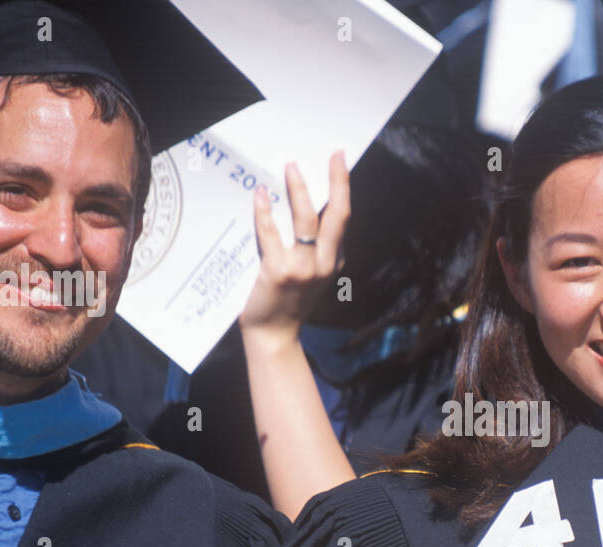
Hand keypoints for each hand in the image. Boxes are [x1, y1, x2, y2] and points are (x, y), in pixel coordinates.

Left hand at [237, 152, 350, 339]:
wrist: (273, 336)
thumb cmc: (286, 304)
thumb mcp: (309, 278)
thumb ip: (311, 252)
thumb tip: (298, 211)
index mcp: (333, 262)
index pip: (341, 219)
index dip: (342, 188)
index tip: (338, 161)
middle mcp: (324, 265)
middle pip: (337, 215)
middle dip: (337, 181)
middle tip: (334, 154)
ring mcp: (303, 269)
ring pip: (306, 220)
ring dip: (299, 190)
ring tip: (291, 167)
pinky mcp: (278, 272)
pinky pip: (271, 234)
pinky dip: (264, 211)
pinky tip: (260, 194)